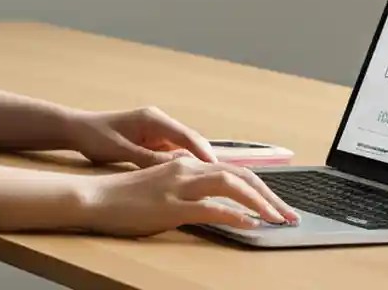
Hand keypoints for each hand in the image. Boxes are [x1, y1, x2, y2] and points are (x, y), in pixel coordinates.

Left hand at [66, 106, 217, 167]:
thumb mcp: (122, 151)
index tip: (219, 169)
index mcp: (153, 120)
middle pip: (190, 140)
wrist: (77, 128)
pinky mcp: (152, 139)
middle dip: (206, 158)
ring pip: (184, 147)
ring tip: (213, 182)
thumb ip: (150, 158)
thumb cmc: (96, 138)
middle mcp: (158, 121)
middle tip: (224, 178)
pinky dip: (183, 164)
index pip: (186, 136)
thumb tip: (180, 167)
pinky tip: (191, 179)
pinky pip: (173, 151)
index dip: (204, 153)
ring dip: (197, 162)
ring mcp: (156, 130)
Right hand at [75, 155, 300, 236]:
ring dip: (260, 204)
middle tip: (290, 215)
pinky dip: (235, 216)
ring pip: (232, 187)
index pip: (235, 172)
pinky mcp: (171, 206)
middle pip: (241, 176)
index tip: (279, 204)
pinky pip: (211, 208)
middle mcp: (187, 168)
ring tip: (278, 219)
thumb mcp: (164, 184)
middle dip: (270, 196)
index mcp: (187, 162)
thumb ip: (189, 186)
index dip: (261, 188)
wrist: (97, 196)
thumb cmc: (128, 194)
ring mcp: (180, 186)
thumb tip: (215, 197)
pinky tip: (250, 225)